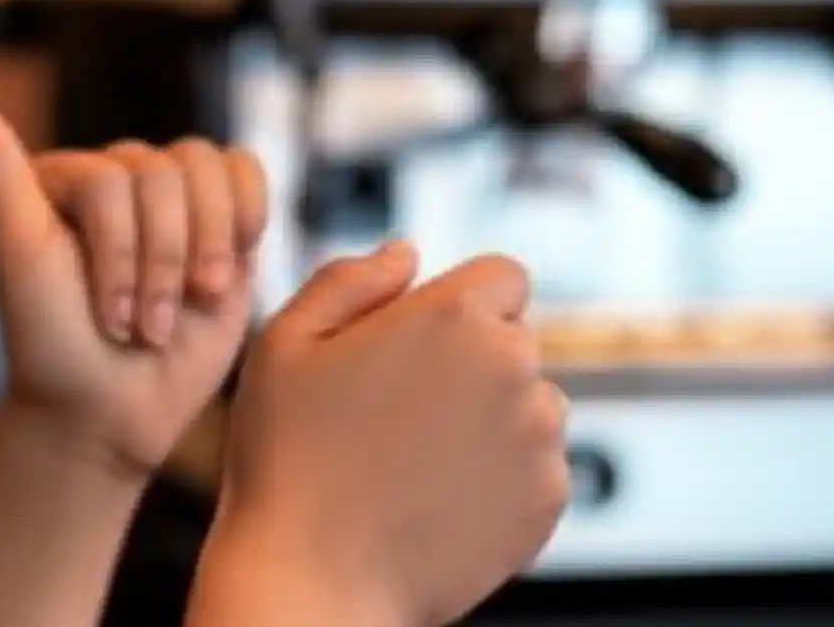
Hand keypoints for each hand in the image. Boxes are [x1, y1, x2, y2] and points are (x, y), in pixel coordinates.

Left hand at [0, 94, 265, 477]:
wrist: (111, 412)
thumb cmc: (55, 346)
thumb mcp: (19, 260)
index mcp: (67, 178)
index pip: (112, 178)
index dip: (120, 251)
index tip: (108, 321)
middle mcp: (120, 178)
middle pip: (166, 175)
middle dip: (162, 263)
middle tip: (147, 331)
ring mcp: (174, 201)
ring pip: (209, 170)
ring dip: (205, 247)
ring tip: (197, 303)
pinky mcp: (221, 225)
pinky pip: (247, 177)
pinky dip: (248, 213)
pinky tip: (231, 262)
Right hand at [192, 243, 568, 626]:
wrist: (313, 580)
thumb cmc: (288, 461)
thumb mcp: (284, 343)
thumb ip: (348, 280)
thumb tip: (406, 253)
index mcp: (452, 316)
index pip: (503, 275)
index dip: (461, 305)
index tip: (420, 345)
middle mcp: (512, 366)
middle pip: (515, 340)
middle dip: (471, 362)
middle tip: (400, 411)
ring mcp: (538, 436)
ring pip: (532, 403)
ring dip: (491, 417)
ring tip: (417, 460)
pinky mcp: (549, 497)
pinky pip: (537, 465)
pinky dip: (501, 475)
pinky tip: (437, 496)